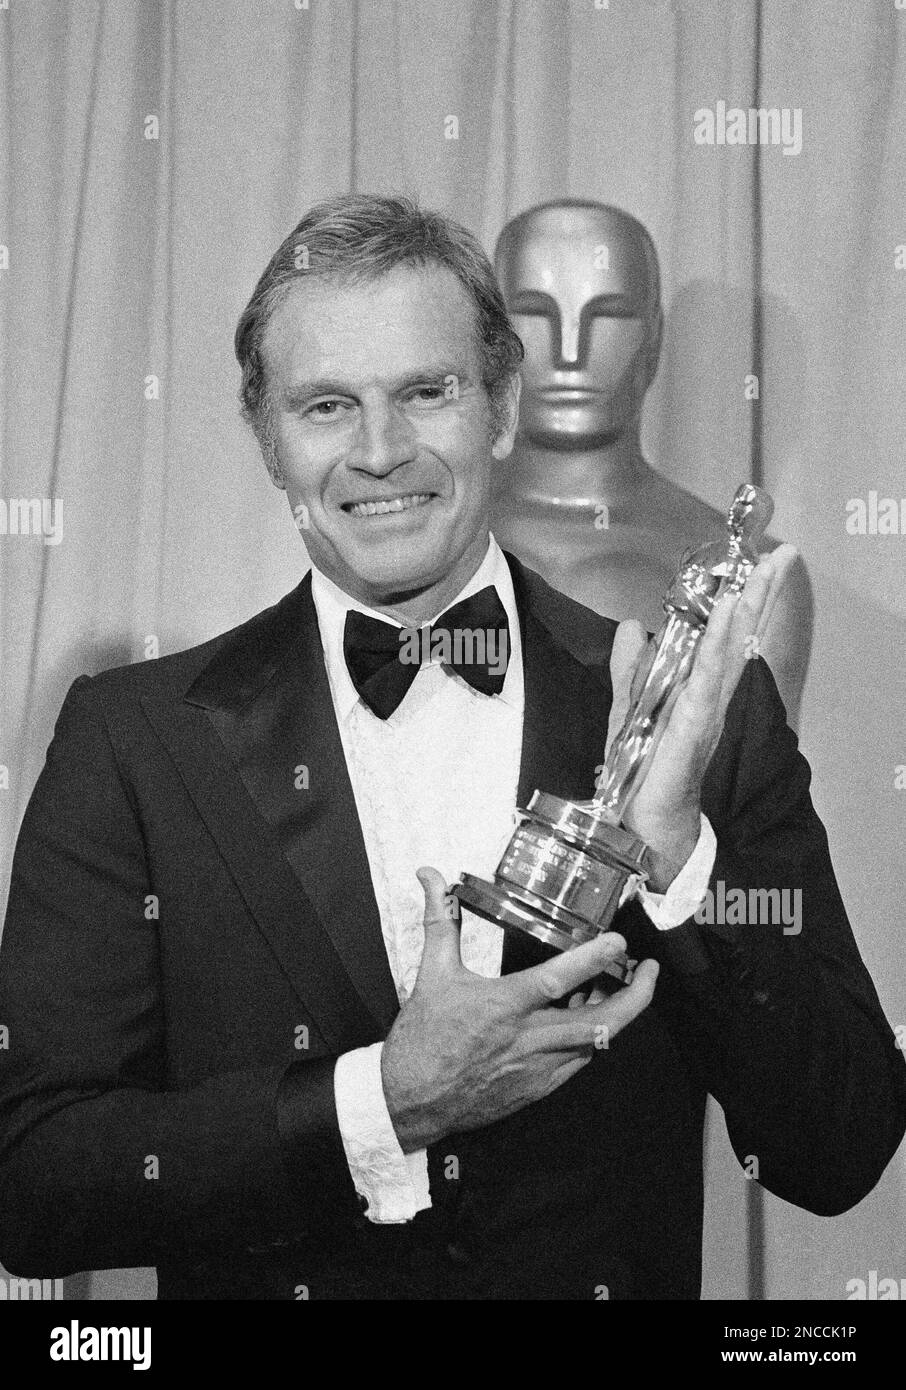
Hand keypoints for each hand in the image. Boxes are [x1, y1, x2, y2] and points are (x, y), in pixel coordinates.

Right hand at [381, 868, 659, 1151]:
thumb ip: (440, 921)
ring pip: (596, 1043)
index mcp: (504, 1007)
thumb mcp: (432, 974)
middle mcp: (528, 1040)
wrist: (411, 1101)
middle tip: (649, 970)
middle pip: (601, 1022)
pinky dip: (591, 1038)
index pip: (559, 980)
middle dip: (636, 996)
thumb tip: (431, 877)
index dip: (594, 959)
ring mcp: (538, 1068)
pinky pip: (578, 1061)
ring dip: (616, 1014)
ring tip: (623, 986)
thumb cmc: (422, 1041)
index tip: (618, 940)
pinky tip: (589, 1018)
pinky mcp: (538, 1088)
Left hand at [606, 544, 797, 890]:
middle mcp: (709, 696)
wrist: (638, 821)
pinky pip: (708, 677)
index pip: (723, 637)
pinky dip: (719, 644)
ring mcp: (704, 708)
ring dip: (746, 609)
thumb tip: (631, 627)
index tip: (758, 565)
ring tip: (762, 572)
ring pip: (730, 649)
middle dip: (759, 594)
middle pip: (737, 636)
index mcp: (696, 689)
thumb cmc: (638, 771)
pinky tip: (728, 615)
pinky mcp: (693, 722)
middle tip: (782, 555)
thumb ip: (630, 667)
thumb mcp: (628, 705)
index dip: (741, 602)